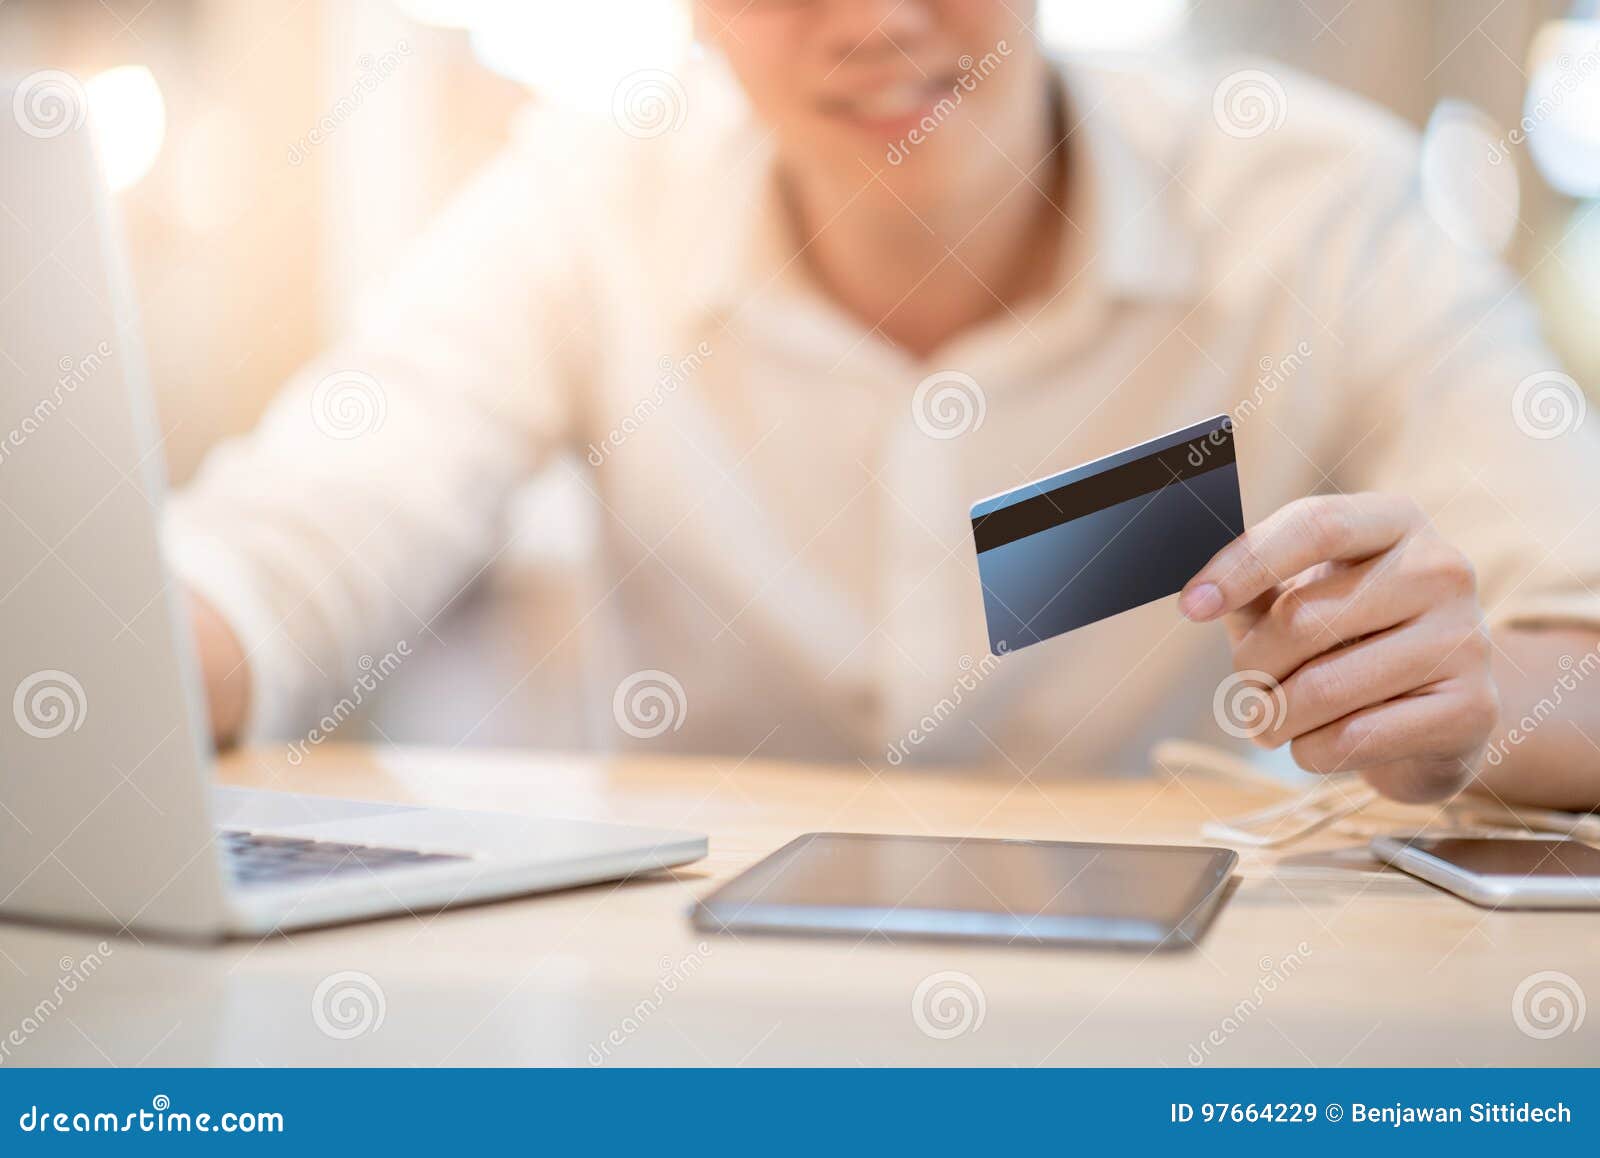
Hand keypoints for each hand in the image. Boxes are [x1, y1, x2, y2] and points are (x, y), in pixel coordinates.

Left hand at [1178, 493, 1499, 802]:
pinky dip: (1311, 751)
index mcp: (1396, 522)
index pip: (1315, 526)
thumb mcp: (1300, 599)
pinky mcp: (1472, 708)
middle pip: (1302, 618)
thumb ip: (1253, 588)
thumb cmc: (1349, 642)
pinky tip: (1317, 744)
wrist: (1434, 715)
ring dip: (1274, 717)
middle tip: (1248, 690)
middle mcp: (1442, 568)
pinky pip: (1354, 737)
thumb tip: (1199, 595)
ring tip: (1271, 722)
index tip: (1191, 607)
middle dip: (1252, 667)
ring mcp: (1466, 638)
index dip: (1242, 566)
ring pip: (1322, 688)